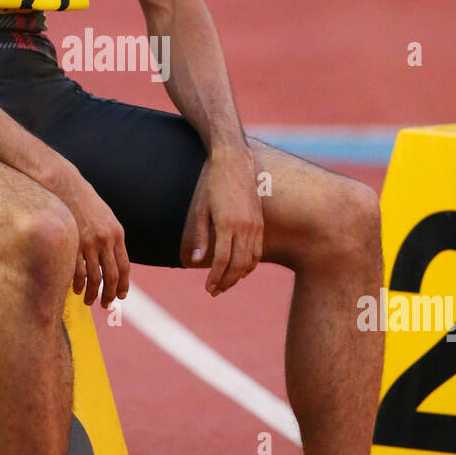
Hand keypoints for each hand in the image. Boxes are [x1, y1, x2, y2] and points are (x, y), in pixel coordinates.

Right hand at [48, 161, 130, 308]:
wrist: (66, 186)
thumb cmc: (85, 201)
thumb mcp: (106, 217)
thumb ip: (112, 237)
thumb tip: (113, 258)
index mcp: (117, 234)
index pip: (124, 266)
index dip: (124, 285)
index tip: (121, 296)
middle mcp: (105, 240)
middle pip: (111, 276)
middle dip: (110, 295)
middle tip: (107, 305)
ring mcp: (88, 243)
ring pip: (94, 278)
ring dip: (93, 294)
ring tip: (89, 301)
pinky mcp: (71, 245)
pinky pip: (76, 272)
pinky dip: (77, 284)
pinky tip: (76, 289)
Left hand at [180, 144, 263, 294]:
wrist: (234, 162)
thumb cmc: (212, 185)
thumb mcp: (201, 209)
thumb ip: (200, 236)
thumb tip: (196, 260)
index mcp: (227, 224)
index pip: (222, 260)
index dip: (215, 277)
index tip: (208, 287)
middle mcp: (244, 227)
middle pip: (237, 264)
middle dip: (226, 281)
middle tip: (214, 291)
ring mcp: (255, 225)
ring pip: (250, 260)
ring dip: (238, 276)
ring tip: (226, 284)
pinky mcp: (260, 222)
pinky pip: (258, 250)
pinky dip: (250, 264)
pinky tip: (240, 270)